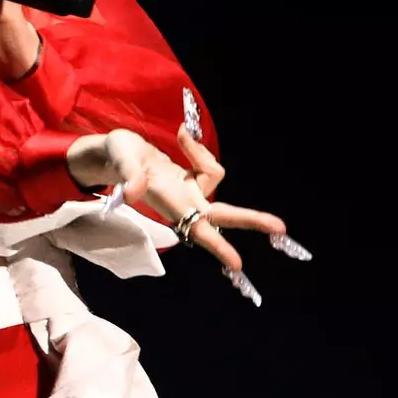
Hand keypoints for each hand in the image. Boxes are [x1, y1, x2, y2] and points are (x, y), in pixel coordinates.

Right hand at [65, 123, 295, 304]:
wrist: (116, 153)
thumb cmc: (117, 157)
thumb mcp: (122, 161)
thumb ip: (128, 176)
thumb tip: (130, 193)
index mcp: (170, 203)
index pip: (199, 229)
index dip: (218, 245)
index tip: (238, 263)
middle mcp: (184, 202)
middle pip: (223, 215)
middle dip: (251, 219)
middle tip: (280, 228)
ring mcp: (190, 191)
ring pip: (215, 177)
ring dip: (201, 155)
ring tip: (180, 134)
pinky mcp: (192, 179)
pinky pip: (207, 164)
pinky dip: (196, 148)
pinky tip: (182, 135)